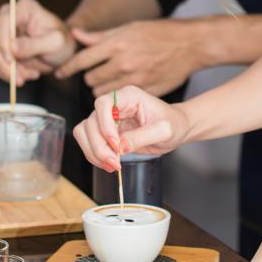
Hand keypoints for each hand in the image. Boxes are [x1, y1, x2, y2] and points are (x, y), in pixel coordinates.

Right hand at [0, 0, 75, 85]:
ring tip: (32, 75)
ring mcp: (4, 31)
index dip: (3, 41)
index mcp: (25, 7)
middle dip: (6, 62)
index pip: (4, 21)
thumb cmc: (63, 42)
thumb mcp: (55, 43)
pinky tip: (26, 75)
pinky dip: (9, 73)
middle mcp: (10, 16)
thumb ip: (35, 44)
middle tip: (21, 79)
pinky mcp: (2, 46)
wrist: (62, 51)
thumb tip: (12, 47)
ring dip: (9, 70)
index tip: (11, 59)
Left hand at [54, 19, 204, 96]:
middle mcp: (124, 62)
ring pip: (104, 93)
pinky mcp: (146, 91)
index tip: (59, 73)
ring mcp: (136, 79)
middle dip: (89, 78)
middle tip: (95, 73)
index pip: (82, 60)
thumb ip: (100, 36)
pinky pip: (121, 100)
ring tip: (109, 82)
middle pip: (90, 80)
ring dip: (101, 89)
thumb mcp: (128, 28)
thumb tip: (75, 34)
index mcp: (117, 44)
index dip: (66, 68)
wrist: (190, 45)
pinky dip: (117, 97)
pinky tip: (122, 90)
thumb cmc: (159, 32)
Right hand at [72, 85, 190, 171]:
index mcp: (128, 96)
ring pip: (84, 131)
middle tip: (115, 163)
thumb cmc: (173, 124)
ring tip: (111, 165)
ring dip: (93, 151)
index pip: (103, 104)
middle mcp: (114, 104)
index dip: (104, 125)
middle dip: (99, 146)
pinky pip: (89, 141)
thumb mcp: (164, 131)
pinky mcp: (106, 131)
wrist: (176, 128)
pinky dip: (94, 155)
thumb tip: (119, 148)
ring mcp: (107, 118)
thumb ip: (142, 137)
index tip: (116, 144)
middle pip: (91, 121)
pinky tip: (109, 164)